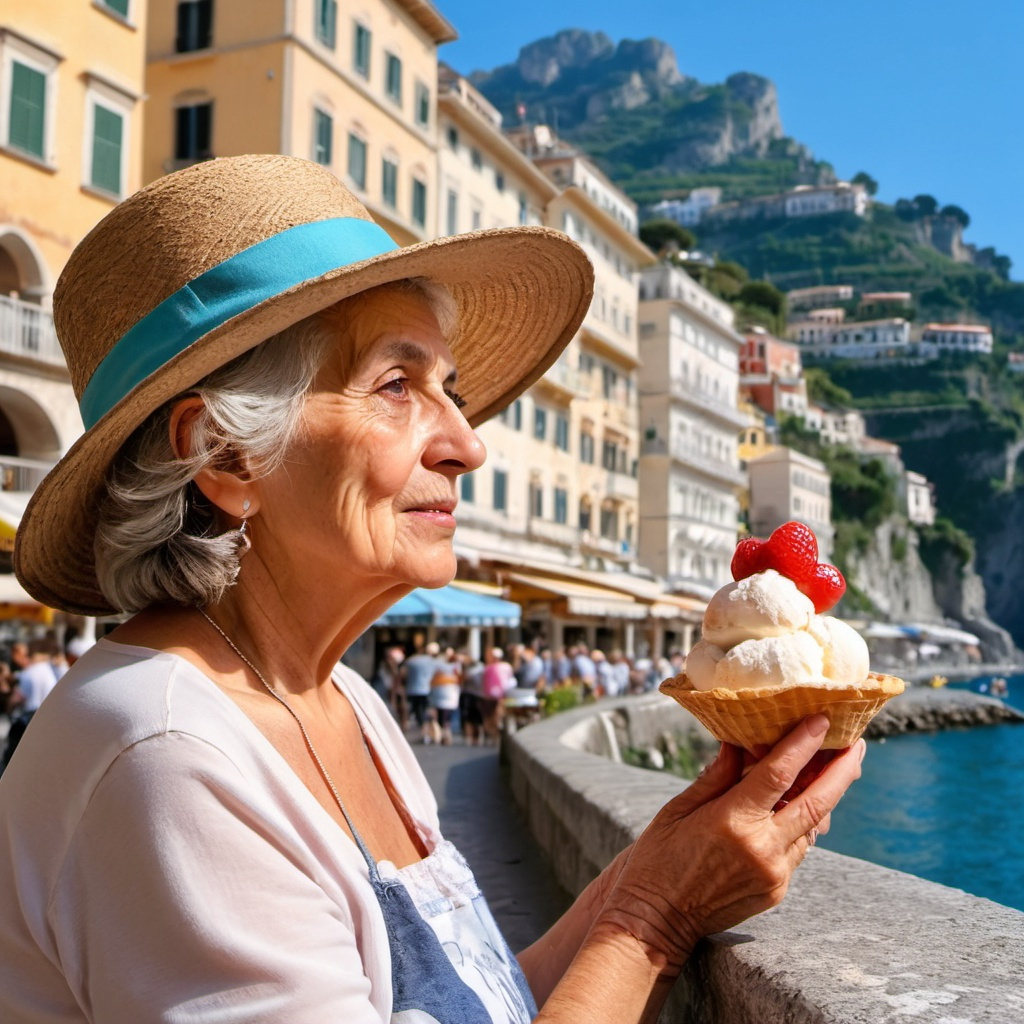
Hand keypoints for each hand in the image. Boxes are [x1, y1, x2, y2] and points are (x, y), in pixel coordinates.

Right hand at [591, 715, 864, 973]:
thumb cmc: (658, 858)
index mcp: (732, 821)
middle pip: (815, 803)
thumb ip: (716, 776)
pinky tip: (798, 807)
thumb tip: (740, 744)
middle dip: (841, 771)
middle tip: (857, 745)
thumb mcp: (678, 809)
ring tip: (832, 770)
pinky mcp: (777, 891)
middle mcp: (761, 848)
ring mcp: (774, 874)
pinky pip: (799, 849)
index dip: (802, 744)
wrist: (656, 920)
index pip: (778, 774)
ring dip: (824, 798)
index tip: (821, 721)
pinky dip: (802, 824)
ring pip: (812, 827)